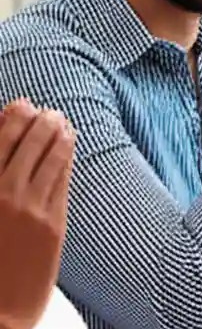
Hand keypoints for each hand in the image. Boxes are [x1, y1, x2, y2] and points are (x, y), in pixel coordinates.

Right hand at [0, 100, 74, 328]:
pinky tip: (68, 149)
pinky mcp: (52, 224)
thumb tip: (9, 162)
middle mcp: (2, 194)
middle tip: (47, 110)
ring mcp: (28, 209)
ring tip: (62, 121)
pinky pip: (61, 181)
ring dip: (56, 136)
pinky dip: (65, 160)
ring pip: (47, 159)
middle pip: (23, 144)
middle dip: (37, 122)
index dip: (10, 119)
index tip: (21, 104)